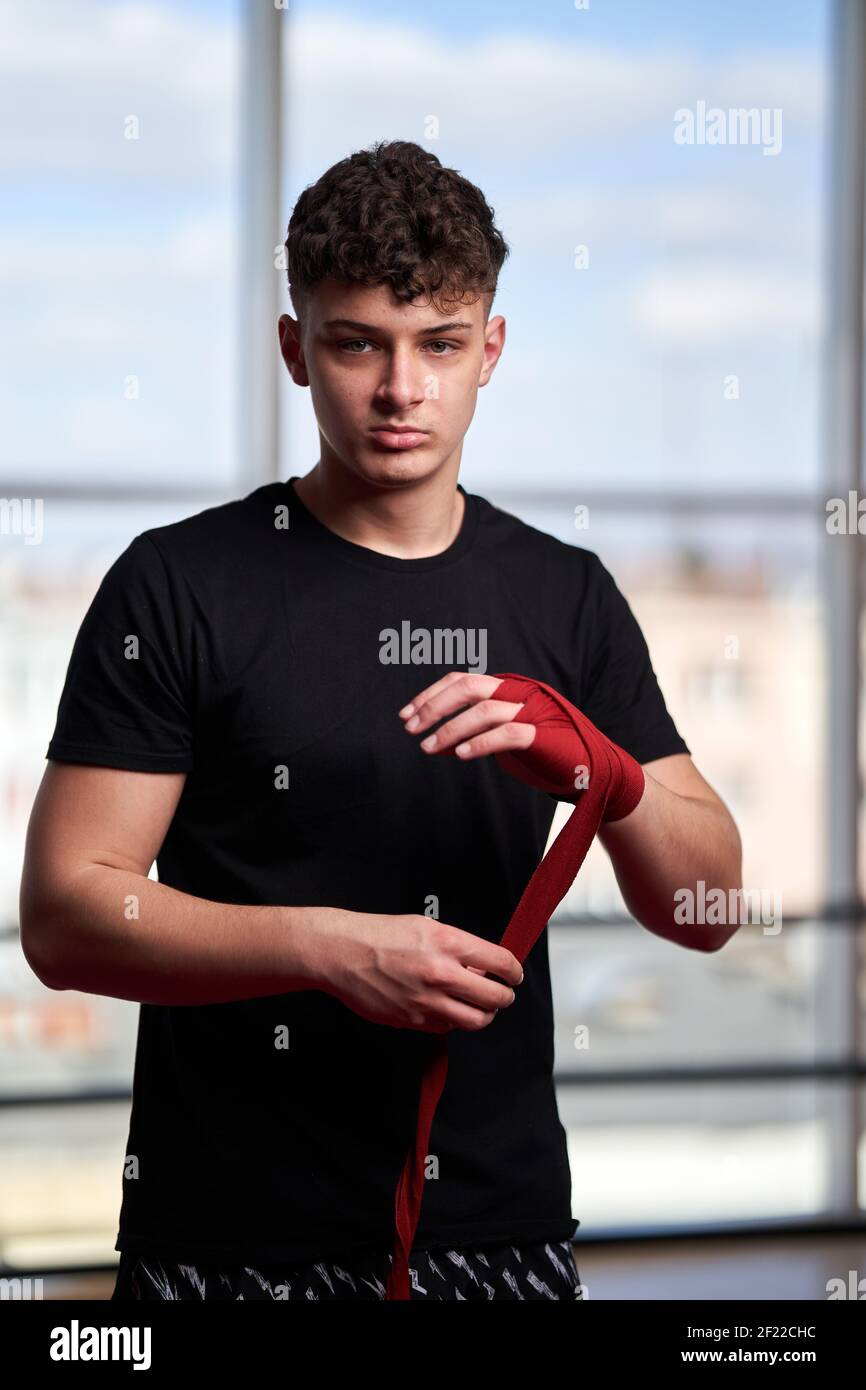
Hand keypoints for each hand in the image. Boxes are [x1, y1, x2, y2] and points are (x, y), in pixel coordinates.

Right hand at [319, 909, 524, 1033]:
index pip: (501, 963)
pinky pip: (447, 1027)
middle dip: (505, 997)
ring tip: (479, 1005)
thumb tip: (482, 968)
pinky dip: (454, 1020)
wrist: (342, 953)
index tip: (513, 974)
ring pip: (476, 1020)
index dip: (514, 971)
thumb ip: (458, 948)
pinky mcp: (412, 1021)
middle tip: (503, 993)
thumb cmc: (380, 935)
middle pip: (496, 998)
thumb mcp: (426, 927)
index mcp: (448, 944)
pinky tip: (447, 1006)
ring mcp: (427, 1002)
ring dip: (484, 1014)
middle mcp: (441, 974)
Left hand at [398, 669, 590, 799]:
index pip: (462, 681)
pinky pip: (506, 734)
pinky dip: (480, 743)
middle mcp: (519, 693)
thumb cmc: (546, 752)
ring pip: (483, 710)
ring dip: (451, 729)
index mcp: (508, 689)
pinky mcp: (544, 736)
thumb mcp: (506, 735)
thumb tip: (439, 736)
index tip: (406, 715)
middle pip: (468, 687)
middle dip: (434, 705)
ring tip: (429, 747)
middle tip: (411, 728)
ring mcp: (533, 712)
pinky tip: (460, 754)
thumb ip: (479, 729)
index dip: (431, 695)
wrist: (593, 769)